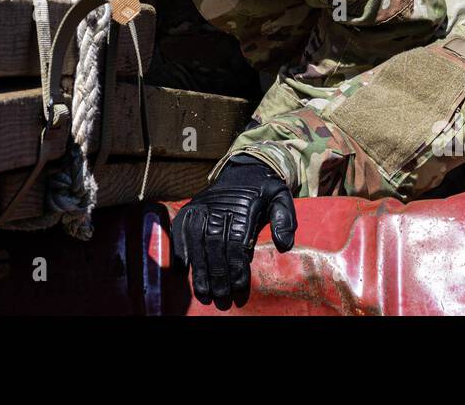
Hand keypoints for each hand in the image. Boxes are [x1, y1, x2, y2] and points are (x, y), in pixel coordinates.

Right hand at [171, 156, 296, 305]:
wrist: (244, 167)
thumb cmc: (264, 190)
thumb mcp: (281, 197)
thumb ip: (285, 219)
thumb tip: (284, 245)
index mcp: (244, 204)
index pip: (237, 240)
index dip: (236, 266)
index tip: (239, 287)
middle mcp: (219, 205)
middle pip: (214, 244)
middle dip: (217, 274)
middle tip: (221, 298)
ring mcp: (202, 205)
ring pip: (196, 239)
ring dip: (198, 268)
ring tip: (203, 292)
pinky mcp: (190, 208)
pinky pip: (180, 229)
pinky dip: (179, 249)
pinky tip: (182, 269)